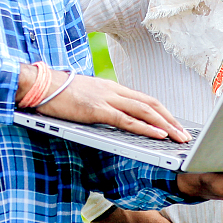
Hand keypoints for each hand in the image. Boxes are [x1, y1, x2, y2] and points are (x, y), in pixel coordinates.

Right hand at [27, 71, 186, 140]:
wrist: (38, 85)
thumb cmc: (57, 93)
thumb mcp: (84, 97)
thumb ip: (100, 104)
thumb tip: (110, 116)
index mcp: (111, 87)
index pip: (144, 99)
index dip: (163, 112)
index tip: (174, 124)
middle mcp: (112, 90)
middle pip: (151, 104)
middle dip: (170, 120)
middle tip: (184, 135)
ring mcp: (105, 99)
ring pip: (144, 112)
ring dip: (165, 125)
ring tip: (178, 138)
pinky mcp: (96, 110)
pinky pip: (127, 120)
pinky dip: (145, 128)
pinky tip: (158, 135)